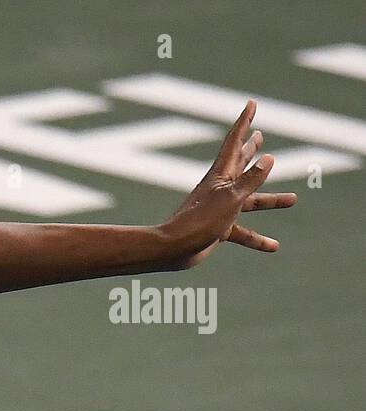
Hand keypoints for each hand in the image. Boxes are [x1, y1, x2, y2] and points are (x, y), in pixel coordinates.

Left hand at [156, 100, 297, 270]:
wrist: (175, 248)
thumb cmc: (200, 221)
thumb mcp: (231, 198)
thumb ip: (251, 180)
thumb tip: (269, 159)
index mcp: (221, 175)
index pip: (234, 142)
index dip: (244, 122)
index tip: (251, 104)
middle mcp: (220, 188)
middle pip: (239, 165)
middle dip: (250, 150)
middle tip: (259, 135)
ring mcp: (220, 208)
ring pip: (250, 201)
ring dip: (270, 200)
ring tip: (293, 198)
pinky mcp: (218, 227)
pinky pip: (243, 232)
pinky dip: (257, 238)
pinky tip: (274, 246)